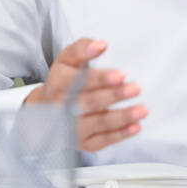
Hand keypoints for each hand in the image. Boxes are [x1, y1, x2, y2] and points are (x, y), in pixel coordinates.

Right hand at [23, 38, 146, 151]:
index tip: (120, 75)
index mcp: (57, 84)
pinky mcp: (82, 142)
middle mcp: (61, 108)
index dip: (99, 78)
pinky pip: (102, 140)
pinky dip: (120, 135)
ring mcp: (71, 128)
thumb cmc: (62, 81)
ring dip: (122, 117)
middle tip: (135, 88)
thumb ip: (82, 49)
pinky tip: (135, 126)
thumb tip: (101, 44)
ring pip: (98, 123)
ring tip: (142, 110)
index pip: (77, 81)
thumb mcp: (67, 60)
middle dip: (113, 96)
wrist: (44, 112)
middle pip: (89, 102)